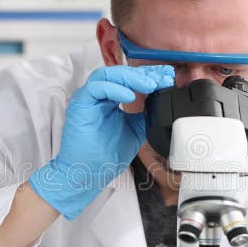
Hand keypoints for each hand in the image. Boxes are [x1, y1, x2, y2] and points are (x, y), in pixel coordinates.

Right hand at [29, 65, 174, 219]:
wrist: (89, 173)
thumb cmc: (105, 155)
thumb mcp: (135, 131)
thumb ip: (145, 114)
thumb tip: (160, 101)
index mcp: (110, 99)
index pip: (130, 79)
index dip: (149, 75)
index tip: (166, 76)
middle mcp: (99, 95)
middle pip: (121, 73)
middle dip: (144, 74)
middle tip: (162, 78)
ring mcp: (88, 98)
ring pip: (108, 75)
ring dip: (131, 78)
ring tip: (149, 85)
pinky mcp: (80, 104)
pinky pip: (96, 88)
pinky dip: (114, 89)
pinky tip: (129, 96)